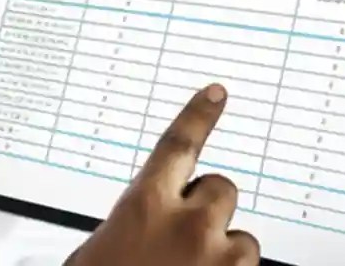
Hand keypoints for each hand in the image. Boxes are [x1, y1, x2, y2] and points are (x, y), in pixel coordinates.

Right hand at [65, 84, 259, 265]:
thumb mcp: (103, 248)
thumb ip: (135, 222)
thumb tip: (149, 219)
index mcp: (145, 204)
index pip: (179, 144)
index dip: (199, 115)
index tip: (216, 94)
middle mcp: (187, 222)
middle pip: (220, 187)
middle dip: (208, 206)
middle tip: (186, 236)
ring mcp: (218, 256)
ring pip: (241, 234)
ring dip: (224, 249)